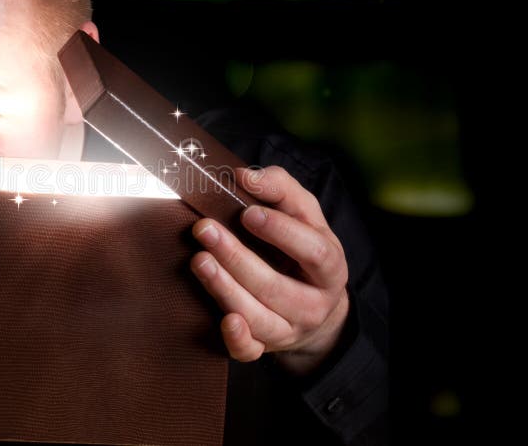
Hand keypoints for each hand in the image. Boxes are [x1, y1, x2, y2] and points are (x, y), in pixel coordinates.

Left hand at [191, 166, 348, 374]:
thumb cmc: (303, 247)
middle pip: (275, 286)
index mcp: (329, 268)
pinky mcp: (265, 347)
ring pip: (257, 316)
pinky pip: (250, 352)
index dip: (281, 232)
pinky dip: (236, 339)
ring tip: (199, 260)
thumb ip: (280, 188)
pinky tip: (224, 319)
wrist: (314, 303)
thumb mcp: (304, 214)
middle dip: (236, 257)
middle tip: (204, 229)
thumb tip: (244, 176)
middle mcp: (313, 304)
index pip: (313, 251)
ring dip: (224, 288)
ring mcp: (289, 329)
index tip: (247, 212)